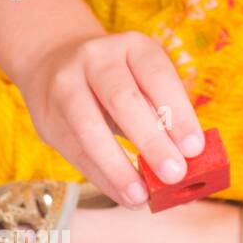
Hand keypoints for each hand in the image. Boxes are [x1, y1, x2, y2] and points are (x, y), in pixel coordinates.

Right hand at [14, 31, 205, 207]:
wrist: (53, 63)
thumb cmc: (117, 80)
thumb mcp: (142, 79)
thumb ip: (161, 113)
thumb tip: (187, 163)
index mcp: (131, 46)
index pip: (158, 76)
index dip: (178, 113)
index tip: (195, 149)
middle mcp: (95, 59)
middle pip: (122, 99)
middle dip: (151, 141)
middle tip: (174, 175)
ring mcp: (66, 86)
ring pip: (89, 128)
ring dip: (118, 167)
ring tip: (142, 197)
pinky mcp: (48, 118)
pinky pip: (76, 153)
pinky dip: (103, 178)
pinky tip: (124, 195)